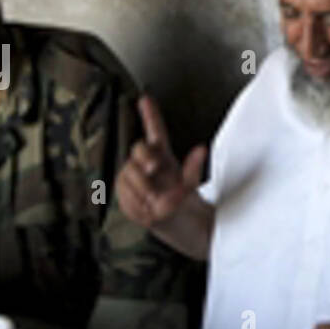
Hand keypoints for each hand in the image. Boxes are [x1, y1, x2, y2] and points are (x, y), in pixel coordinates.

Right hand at [115, 95, 206, 230]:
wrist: (186, 231)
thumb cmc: (189, 204)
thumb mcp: (193, 184)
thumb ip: (193, 167)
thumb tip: (200, 148)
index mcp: (164, 159)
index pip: (155, 132)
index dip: (150, 115)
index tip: (146, 97)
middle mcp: (147, 168)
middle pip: (137, 150)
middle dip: (143, 157)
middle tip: (154, 168)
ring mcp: (135, 183)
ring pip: (129, 174)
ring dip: (145, 188)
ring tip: (160, 200)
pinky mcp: (129, 203)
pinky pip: (129, 197)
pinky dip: (141, 205)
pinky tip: (150, 210)